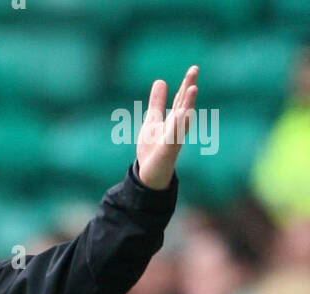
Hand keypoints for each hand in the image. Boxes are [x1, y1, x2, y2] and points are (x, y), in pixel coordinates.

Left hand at [135, 66, 198, 190]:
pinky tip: (180, 115)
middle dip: (189, 88)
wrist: (148, 175)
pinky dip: (177, 126)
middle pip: (184, 104)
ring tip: (193, 89)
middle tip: (195, 70)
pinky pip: (173, 137)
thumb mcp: (153, 121)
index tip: (194, 68)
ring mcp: (173, 139)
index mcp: (173, 119)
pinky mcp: (167, 151)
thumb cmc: (153, 149)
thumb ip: (157, 103)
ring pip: (182, 119)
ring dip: (188, 104)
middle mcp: (176, 127)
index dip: (187, 84)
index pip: (181, 99)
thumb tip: (161, 81)